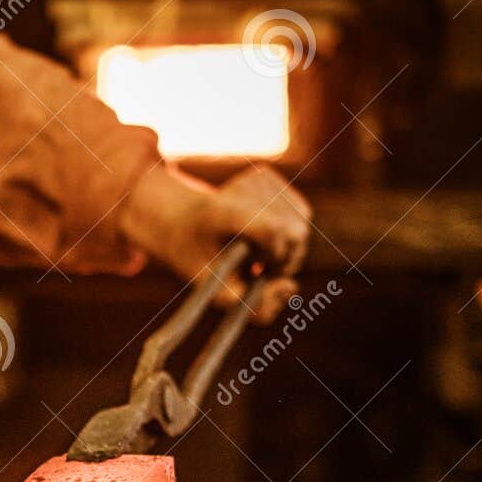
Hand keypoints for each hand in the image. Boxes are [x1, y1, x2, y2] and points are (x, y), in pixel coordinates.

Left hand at [118, 163, 311, 322]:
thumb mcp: (217, 293)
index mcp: (223, 214)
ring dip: (285, 246)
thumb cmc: (198, 261)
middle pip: (296, 233)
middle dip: (283, 259)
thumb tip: (292, 288)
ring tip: (254, 251)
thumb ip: (254, 307)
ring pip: (302, 224)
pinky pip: (299, 211)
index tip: (258, 270)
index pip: (275, 231)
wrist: (179, 222)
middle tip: (255, 267)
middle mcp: (243, 189)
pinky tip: (260, 234)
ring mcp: (256, 176)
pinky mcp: (265, 173)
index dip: (276, 259)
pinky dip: (287, 230)